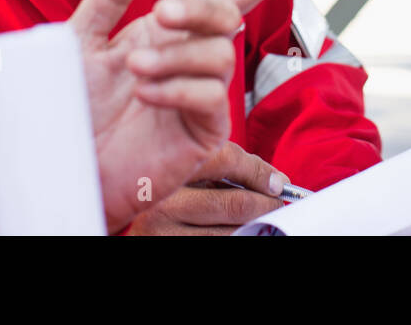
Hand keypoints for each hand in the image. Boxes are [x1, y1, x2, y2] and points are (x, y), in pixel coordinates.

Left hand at [68, 0, 314, 232]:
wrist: (63, 161)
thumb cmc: (69, 106)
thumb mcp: (81, 39)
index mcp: (169, 32)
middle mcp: (191, 59)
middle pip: (226, 15)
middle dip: (199, 9)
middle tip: (161, 13)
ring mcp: (201, 96)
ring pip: (219, 55)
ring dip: (177, 55)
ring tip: (135, 67)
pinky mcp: (203, 133)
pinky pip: (211, 98)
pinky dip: (179, 88)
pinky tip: (145, 92)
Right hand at [125, 141, 287, 234]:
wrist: (130, 215)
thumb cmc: (172, 192)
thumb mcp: (192, 171)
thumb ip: (227, 166)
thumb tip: (277, 180)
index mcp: (169, 169)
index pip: (227, 162)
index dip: (261, 174)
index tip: (281, 184)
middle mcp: (162, 202)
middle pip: (233, 204)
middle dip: (265, 204)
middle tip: (279, 203)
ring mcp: (163, 234)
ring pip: (230, 232)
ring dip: (255, 226)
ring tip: (264, 218)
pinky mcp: (168, 249)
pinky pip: (219, 244)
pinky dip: (239, 238)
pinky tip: (244, 231)